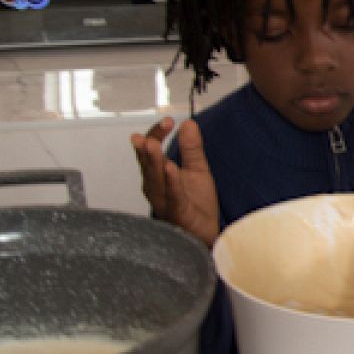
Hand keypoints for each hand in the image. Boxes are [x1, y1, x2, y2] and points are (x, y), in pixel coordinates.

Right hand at [130, 116, 219, 247]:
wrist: (206, 232)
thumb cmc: (197, 203)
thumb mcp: (197, 169)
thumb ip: (192, 148)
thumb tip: (188, 123)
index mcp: (158, 174)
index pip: (151, 151)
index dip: (156, 134)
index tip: (168, 121)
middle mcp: (155, 187)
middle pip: (148, 164)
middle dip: (148, 147)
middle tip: (147, 133)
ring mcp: (164, 200)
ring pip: (155, 180)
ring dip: (153, 161)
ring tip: (153, 145)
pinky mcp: (176, 212)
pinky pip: (172, 196)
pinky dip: (171, 182)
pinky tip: (170, 169)